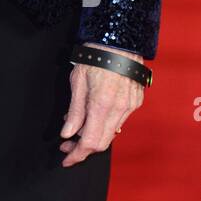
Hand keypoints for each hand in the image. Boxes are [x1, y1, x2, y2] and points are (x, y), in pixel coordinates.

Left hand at [59, 44, 145, 165]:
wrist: (119, 41)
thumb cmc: (94, 58)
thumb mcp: (77, 82)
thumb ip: (74, 112)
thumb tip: (67, 134)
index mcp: (101, 105)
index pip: (89, 143)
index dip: (77, 155)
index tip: (66, 159)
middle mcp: (118, 110)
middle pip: (102, 143)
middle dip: (83, 149)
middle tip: (67, 145)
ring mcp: (129, 107)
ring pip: (111, 133)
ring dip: (93, 135)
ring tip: (76, 127)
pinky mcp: (135, 102)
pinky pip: (119, 121)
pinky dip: (104, 124)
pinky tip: (92, 116)